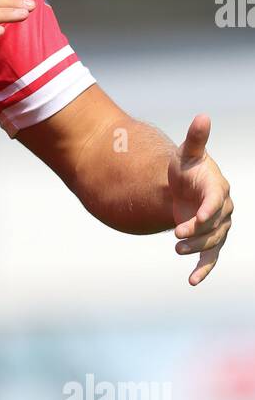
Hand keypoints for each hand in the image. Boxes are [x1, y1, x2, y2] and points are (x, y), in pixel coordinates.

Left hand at [168, 114, 232, 285]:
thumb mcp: (187, 153)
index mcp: (217, 188)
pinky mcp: (209, 240)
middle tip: (176, 236)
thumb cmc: (185, 167)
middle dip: (197, 232)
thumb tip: (203, 116)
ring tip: (176, 249)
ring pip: (212, 242)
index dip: (207, 212)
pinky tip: (192, 282)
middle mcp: (222, 209)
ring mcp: (217, 226)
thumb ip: (195, 138)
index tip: (195, 220)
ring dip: (196, 249)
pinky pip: (210, 258)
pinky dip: (203, 270)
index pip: (216, 202)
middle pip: (214, 225)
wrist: (182, 185)